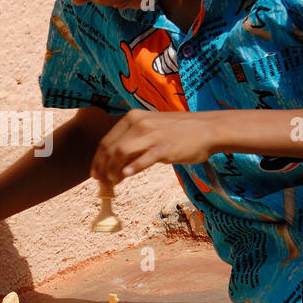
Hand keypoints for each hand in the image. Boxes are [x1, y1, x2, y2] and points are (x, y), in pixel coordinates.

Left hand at [90, 110, 220, 185]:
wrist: (207, 129)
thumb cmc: (179, 132)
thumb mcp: (152, 129)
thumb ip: (134, 142)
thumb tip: (117, 164)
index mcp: (133, 118)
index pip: (107, 140)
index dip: (97, 159)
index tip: (94, 174)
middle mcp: (139, 123)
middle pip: (110, 148)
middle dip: (102, 168)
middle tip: (101, 184)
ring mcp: (151, 134)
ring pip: (121, 153)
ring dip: (113, 171)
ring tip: (114, 184)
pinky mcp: (164, 147)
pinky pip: (143, 158)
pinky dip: (132, 168)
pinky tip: (126, 176)